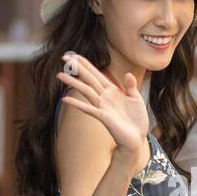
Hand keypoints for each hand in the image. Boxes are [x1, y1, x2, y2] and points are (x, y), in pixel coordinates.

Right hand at [58, 52, 149, 166]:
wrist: (137, 140)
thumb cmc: (136, 121)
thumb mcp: (136, 99)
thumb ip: (131, 86)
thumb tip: (127, 74)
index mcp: (112, 91)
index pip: (97, 74)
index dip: (86, 64)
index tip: (74, 56)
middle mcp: (105, 97)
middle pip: (88, 79)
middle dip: (77, 68)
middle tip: (63, 58)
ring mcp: (102, 107)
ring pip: (86, 91)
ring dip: (73, 82)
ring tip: (59, 75)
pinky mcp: (103, 117)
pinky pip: (88, 109)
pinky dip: (77, 104)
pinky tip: (65, 99)